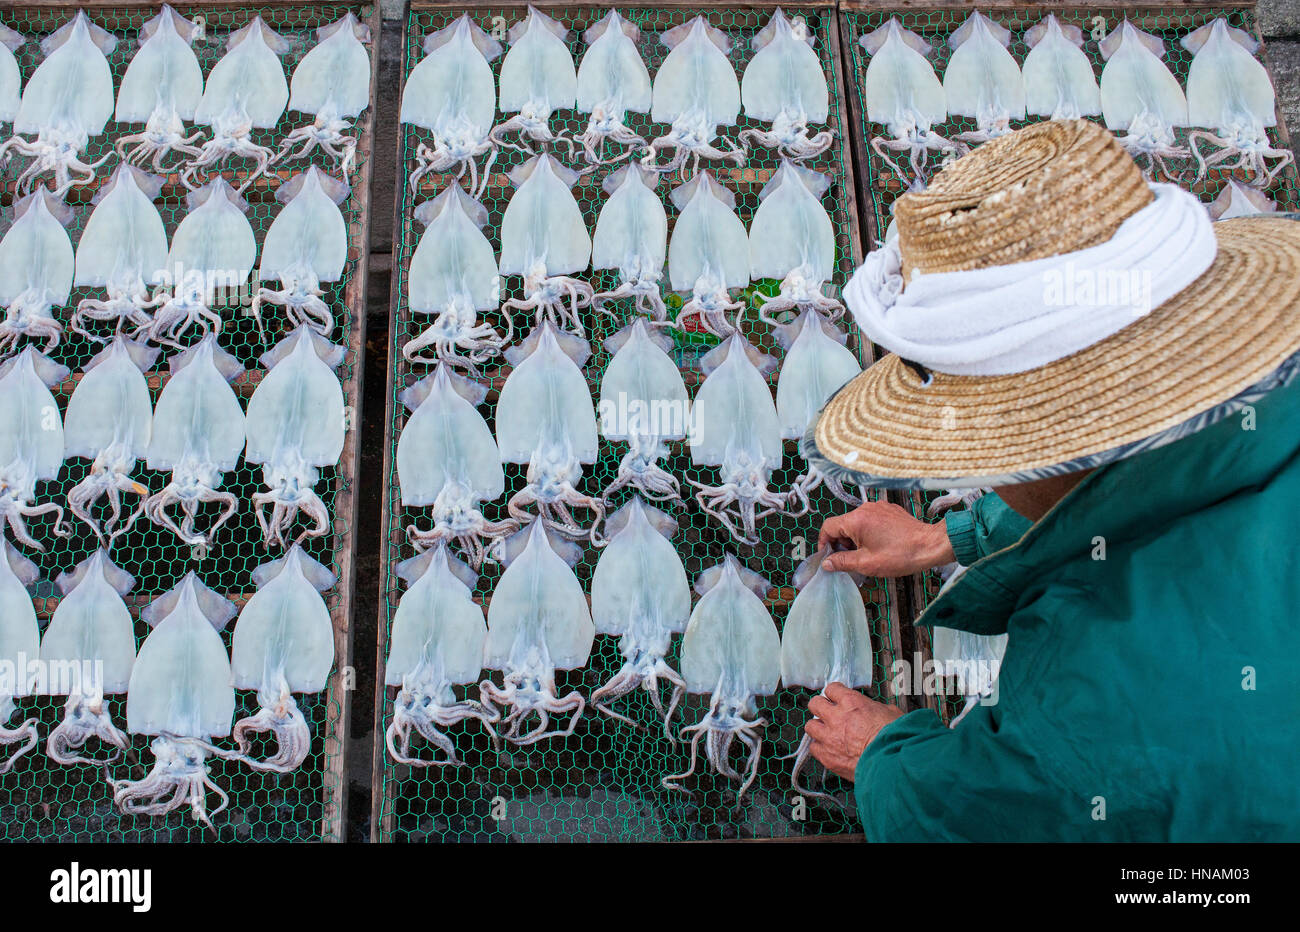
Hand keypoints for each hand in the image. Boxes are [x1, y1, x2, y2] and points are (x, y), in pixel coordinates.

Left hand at [805, 683, 905, 780]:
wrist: (890, 764)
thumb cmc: (895, 739)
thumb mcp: (891, 713)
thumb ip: (877, 709)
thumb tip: (878, 711)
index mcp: (852, 703)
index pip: (832, 689)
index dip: (834, 693)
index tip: (836, 697)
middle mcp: (836, 717)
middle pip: (815, 704)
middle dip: (820, 707)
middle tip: (827, 713)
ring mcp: (829, 737)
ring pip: (810, 726)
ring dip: (817, 728)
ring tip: (826, 732)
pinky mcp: (827, 757)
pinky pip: (814, 748)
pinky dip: (820, 748)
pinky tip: (828, 749)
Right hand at [817, 499, 953, 577]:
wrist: (929, 545)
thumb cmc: (901, 555)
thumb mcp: (866, 564)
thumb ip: (842, 562)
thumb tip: (827, 563)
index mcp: (856, 520)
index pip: (828, 527)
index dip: (824, 543)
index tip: (828, 556)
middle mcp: (865, 509)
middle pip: (842, 524)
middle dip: (841, 542)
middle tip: (849, 559)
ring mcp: (878, 507)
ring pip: (856, 522)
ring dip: (855, 538)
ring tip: (866, 554)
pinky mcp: (889, 510)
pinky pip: (870, 519)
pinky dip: (868, 531)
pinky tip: (878, 545)